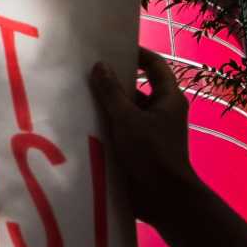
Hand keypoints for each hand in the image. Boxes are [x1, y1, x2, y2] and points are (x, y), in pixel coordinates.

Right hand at [89, 47, 195, 223]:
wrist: (164, 198)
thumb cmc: (151, 153)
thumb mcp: (128, 119)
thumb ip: (112, 92)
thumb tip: (100, 66)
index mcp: (168, 98)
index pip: (155, 65)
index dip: (137, 54)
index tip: (112, 47)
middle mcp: (162, 111)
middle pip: (137, 88)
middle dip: (114, 81)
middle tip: (87, 71)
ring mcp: (151, 131)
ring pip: (127, 111)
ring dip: (107, 106)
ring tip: (79, 95)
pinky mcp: (140, 149)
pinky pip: (122, 130)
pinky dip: (107, 126)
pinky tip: (83, 123)